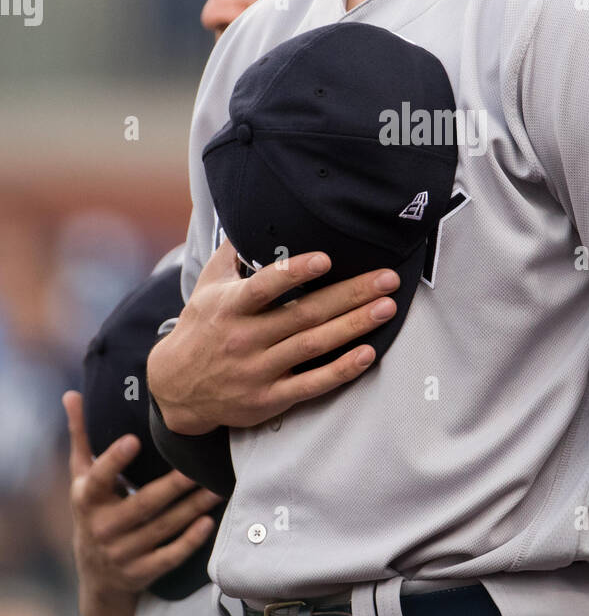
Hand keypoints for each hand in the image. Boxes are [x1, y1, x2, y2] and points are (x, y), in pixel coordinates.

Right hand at [64, 391, 221, 615]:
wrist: (95, 576)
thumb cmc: (93, 511)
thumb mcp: (82, 478)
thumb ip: (82, 437)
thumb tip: (71, 394)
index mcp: (87, 499)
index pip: (99, 477)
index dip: (114, 460)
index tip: (135, 439)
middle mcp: (102, 527)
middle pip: (142, 504)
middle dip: (173, 487)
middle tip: (201, 467)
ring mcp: (122, 553)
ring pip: (162, 528)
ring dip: (191, 508)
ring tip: (218, 487)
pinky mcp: (141, 572)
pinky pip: (168, 557)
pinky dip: (188, 542)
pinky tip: (208, 522)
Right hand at [146, 240, 398, 434]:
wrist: (174, 388)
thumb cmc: (200, 328)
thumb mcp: (206, 287)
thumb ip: (231, 253)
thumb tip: (249, 216)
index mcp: (230, 307)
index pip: (264, 288)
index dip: (294, 273)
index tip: (325, 259)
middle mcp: (245, 338)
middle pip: (305, 314)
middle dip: (350, 295)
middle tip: (388, 279)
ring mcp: (258, 371)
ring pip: (314, 346)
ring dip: (354, 326)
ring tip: (387, 307)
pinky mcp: (269, 399)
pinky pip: (312, 385)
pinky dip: (341, 370)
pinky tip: (368, 354)